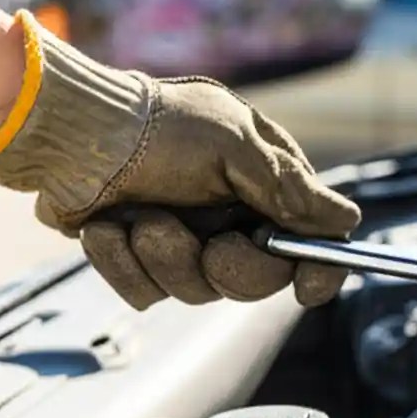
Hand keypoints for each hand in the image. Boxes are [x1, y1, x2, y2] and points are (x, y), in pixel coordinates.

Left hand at [0, 12, 359, 309]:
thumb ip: (289, 188)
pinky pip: (144, 293)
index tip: (307, 286)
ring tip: (139, 218)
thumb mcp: (233, 143)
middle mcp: (233, 220)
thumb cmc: (157, 124)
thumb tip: (345, 221)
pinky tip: (105, 227)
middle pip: (260, 281)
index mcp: (267, 188)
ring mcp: (186, 243)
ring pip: (198, 292)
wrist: (70, 129)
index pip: (312, 243)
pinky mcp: (139, 261)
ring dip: (166, 257)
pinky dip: (122, 262)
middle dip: (233, 269)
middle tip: (212, 247)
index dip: (318, 269)